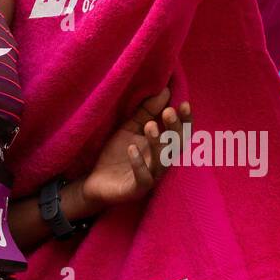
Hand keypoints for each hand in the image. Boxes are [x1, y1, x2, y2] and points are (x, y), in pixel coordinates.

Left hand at [79, 89, 191, 210]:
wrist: (95, 180)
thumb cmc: (117, 153)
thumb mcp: (130, 127)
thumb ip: (146, 111)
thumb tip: (166, 90)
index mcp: (162, 147)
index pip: (180, 134)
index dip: (185, 121)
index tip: (184, 104)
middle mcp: (160, 162)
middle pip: (176, 147)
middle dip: (174, 129)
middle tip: (169, 112)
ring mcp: (150, 177)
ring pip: (162, 162)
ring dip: (158, 143)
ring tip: (150, 126)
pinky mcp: (136, 189)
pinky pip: (143, 178)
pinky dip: (139, 164)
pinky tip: (132, 149)